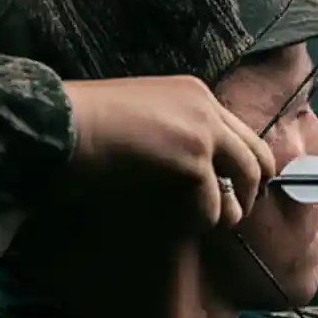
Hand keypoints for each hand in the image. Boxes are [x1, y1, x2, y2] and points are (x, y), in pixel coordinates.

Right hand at [61, 76, 275, 228]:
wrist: (59, 121)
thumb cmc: (85, 120)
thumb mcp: (141, 113)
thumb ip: (172, 129)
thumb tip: (190, 166)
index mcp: (194, 92)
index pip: (240, 130)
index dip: (244, 161)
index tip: (237, 185)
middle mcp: (206, 107)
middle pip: (257, 153)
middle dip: (252, 186)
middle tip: (241, 209)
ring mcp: (203, 132)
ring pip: (245, 178)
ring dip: (234, 207)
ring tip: (218, 223)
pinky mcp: (192, 160)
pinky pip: (213, 203)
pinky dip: (203, 219)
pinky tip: (187, 225)